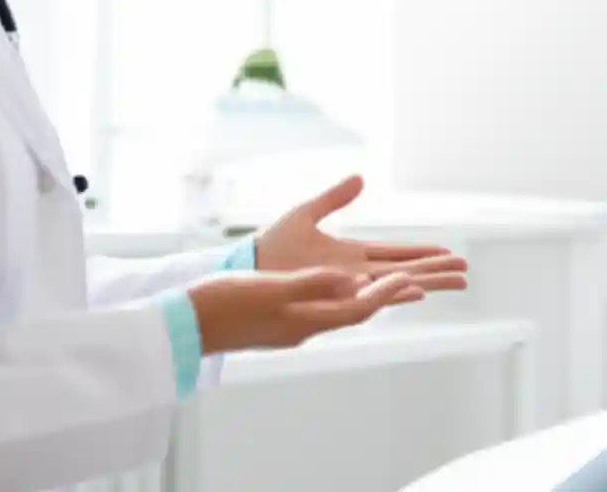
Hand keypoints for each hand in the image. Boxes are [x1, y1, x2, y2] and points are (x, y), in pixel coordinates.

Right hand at [191, 268, 419, 354]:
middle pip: (357, 311)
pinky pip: (322, 309)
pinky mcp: (279, 322)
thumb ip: (310, 283)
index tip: (413, 278)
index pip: (359, 308)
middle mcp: (305, 327)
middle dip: (389, 295)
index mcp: (306, 320)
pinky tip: (341, 289)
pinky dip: (341, 296)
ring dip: (368, 296)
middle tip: (419, 281)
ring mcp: (292, 327)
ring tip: (392, 283)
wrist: (187, 324)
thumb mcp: (270, 286)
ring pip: (341, 311)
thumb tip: (350, 278)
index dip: (388, 294)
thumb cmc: (224, 303)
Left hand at [256, 176, 467, 296]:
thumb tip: (360, 179)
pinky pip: (373, 294)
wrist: (247, 269)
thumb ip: (334, 198)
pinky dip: (397, 292)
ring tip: (456, 282)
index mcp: (351, 254)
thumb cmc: (270, 248)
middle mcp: (355, 273)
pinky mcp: (336, 294)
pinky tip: (417, 292)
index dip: (421, 252)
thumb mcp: (305, 214)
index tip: (446, 252)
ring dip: (427, 281)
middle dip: (435, 271)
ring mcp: (348, 285)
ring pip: (397, 284)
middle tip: (465, 271)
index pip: (395, 252)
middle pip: (406, 271)